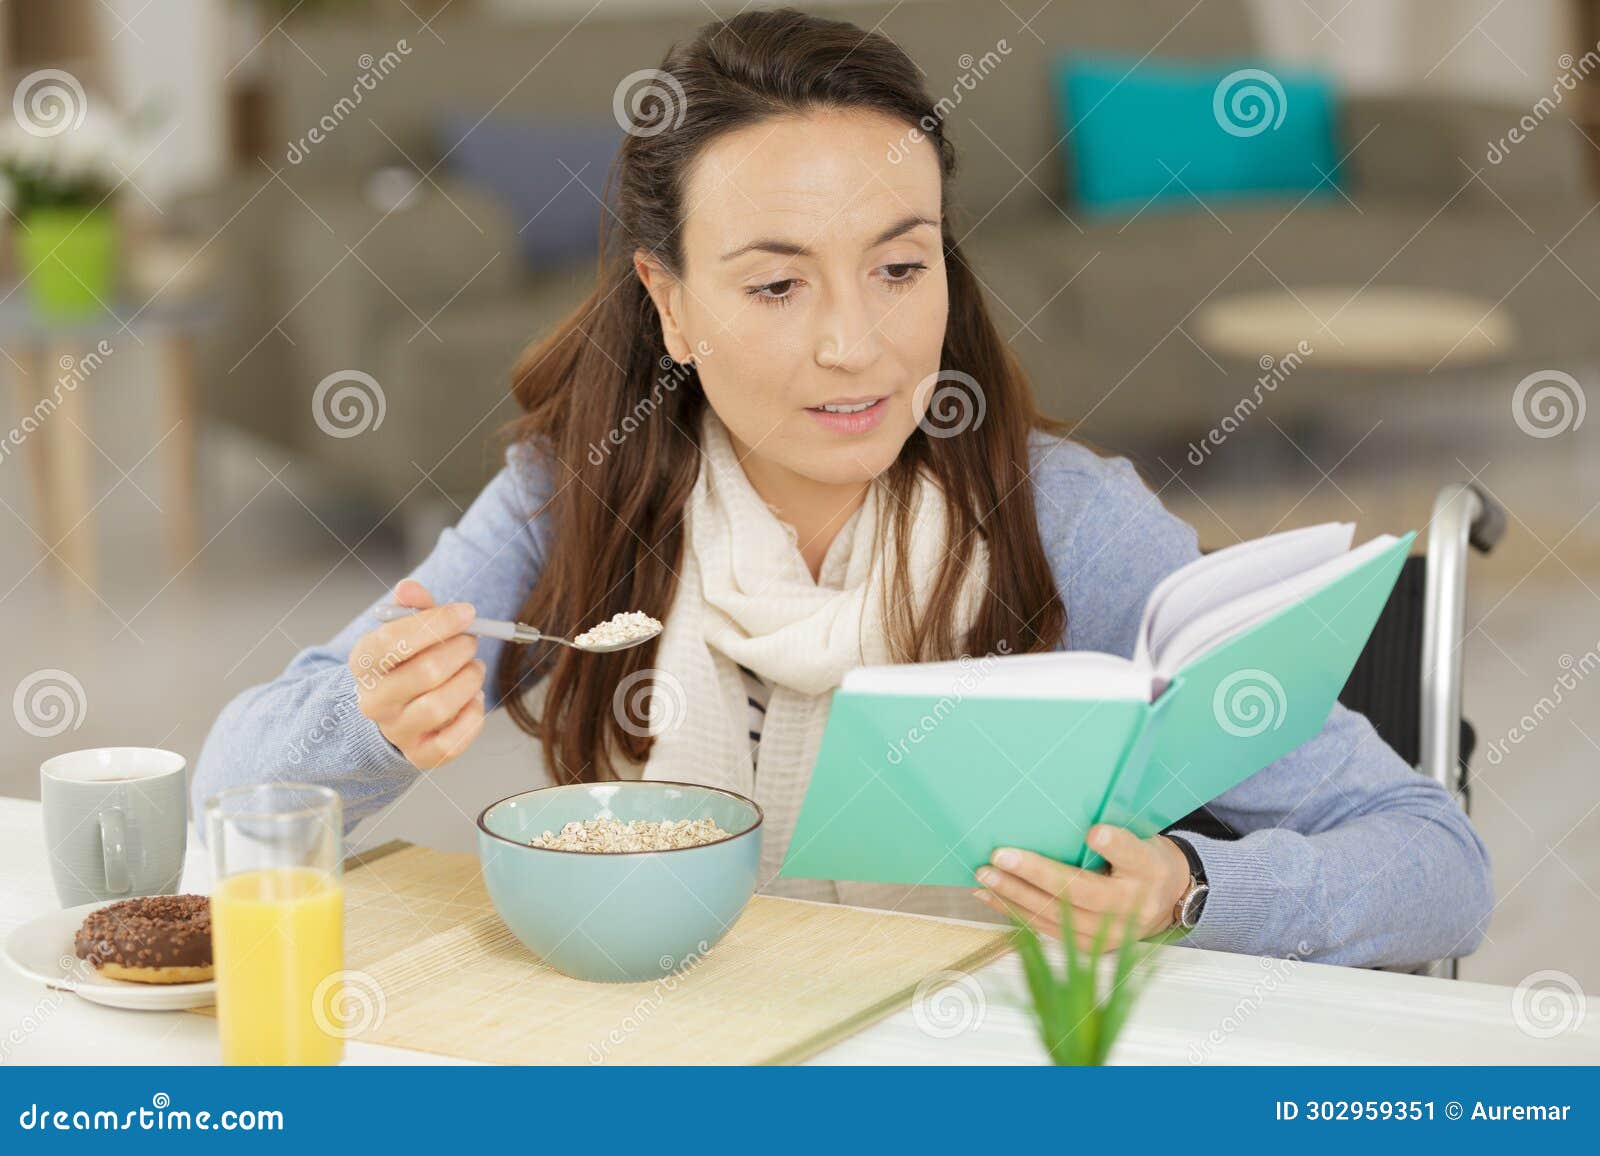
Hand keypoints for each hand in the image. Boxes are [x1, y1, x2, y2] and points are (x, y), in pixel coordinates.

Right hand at [350, 579, 485, 769]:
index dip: (437, 623)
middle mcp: (374, 700)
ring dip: (469, 681)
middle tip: (472, 641)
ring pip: (440, 706)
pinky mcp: (420, 755)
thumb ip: (411, 607)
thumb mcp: (404, 630)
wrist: (394, 710)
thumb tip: (408, 588)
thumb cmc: (405, 663)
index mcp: (364, 663)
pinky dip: (473, 717)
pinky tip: (474, 699)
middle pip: (425, 673)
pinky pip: (452, 742)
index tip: (467, 612)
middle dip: (459, 651)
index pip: (393, 640)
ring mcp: (396, 730)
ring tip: (475, 668)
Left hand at [972, 826, 1191, 950]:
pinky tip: (991, 897)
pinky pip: (1046, 929)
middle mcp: (1130, 906)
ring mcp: (1108, 933)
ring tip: (986, 877)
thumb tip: (1084, 830)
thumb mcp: (1141, 841)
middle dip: (1034, 874)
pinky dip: (1015, 912)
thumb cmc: (1143, 862)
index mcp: (1147, 871)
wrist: (1164, 902)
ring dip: (1014, 896)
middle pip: (1079, 891)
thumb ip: (1116, 838)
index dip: (1113, 844)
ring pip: (1056, 915)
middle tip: (999, 856)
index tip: (1094, 832)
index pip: (1131, 854)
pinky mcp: (1089, 947)